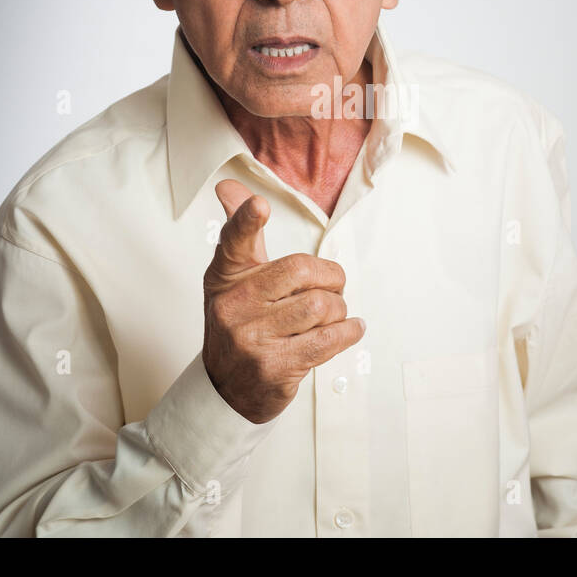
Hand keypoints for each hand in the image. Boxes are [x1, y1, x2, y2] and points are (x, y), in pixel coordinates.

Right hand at [201, 178, 364, 423]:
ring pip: (320, 306)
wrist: (226, 390)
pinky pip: (327, 340)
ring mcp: (252, 339)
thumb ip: (243, 235)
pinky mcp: (274, 367)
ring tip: (333, 314)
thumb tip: (230, 186)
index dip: (246, 221)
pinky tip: (351, 329)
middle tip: (333, 287)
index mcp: (226, 277)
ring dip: (338, 309)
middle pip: (301, 270)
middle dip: (330, 278)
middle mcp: (234, 305)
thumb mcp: (232, 280)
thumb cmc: (238, 324)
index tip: (259, 205)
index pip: (234, 242)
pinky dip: (348, 332)